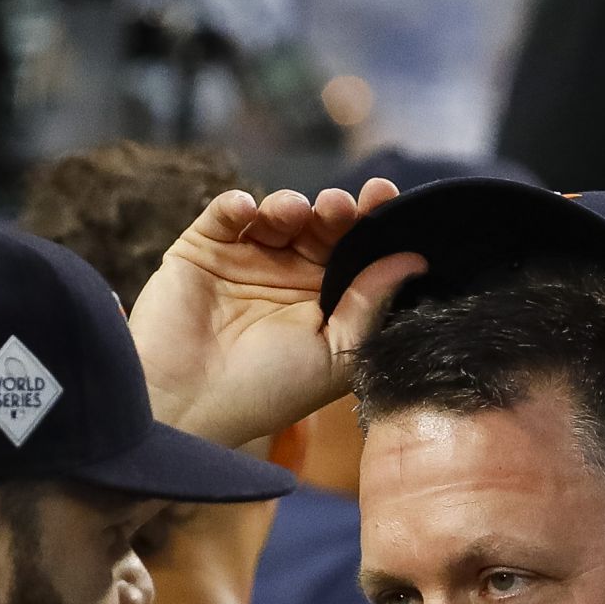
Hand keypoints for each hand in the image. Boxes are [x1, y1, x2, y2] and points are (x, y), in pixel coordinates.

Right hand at [130, 183, 427, 451]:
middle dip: (334, 211)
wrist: (189, 407)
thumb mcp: (333, 355)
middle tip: (338, 208)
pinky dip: (238, 205)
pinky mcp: (202, 250)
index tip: (383, 196)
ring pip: (277, 213)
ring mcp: (244, 262)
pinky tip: (248, 212)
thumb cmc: (266, 393)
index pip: (355, 254)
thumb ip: (370, 307)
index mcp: (324, 306)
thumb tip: (415, 260)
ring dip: (289, 205)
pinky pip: (224, 214)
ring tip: (294, 214)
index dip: (372, 223)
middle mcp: (288, 280)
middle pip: (321, 227)